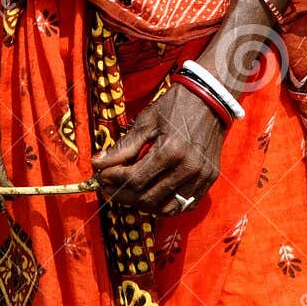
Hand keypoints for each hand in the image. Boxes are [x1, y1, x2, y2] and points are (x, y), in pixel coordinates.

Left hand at [90, 84, 225, 216]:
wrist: (209, 98)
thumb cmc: (175, 105)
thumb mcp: (146, 121)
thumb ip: (123, 146)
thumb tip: (97, 164)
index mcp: (170, 151)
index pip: (134, 179)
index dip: (114, 180)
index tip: (102, 176)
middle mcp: (187, 168)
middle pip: (147, 198)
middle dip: (123, 195)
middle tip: (110, 187)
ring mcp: (201, 177)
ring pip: (165, 208)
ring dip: (142, 204)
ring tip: (128, 193)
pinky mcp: (209, 180)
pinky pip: (184, 205)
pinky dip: (165, 206)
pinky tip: (151, 196)